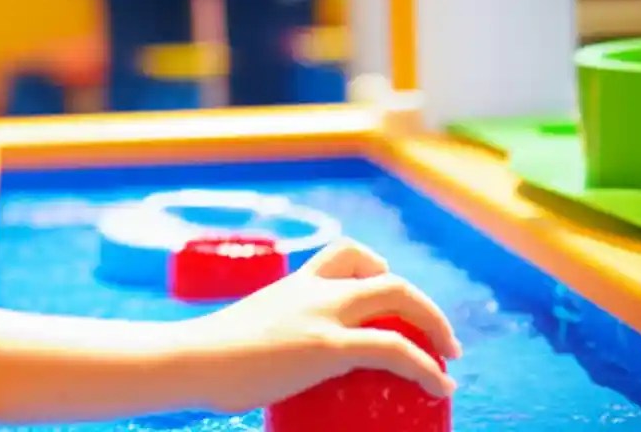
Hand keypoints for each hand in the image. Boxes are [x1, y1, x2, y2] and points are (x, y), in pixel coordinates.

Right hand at [174, 238, 460, 413]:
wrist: (190, 360)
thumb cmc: (204, 361)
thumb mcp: (243, 338)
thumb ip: (264, 348)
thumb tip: (264, 381)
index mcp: (293, 285)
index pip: (347, 254)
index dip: (378, 269)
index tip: (388, 296)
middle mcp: (313, 291)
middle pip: (386, 276)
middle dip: (421, 304)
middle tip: (439, 337)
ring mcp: (322, 315)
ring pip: (399, 298)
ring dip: (436, 326)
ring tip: (450, 358)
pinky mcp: (328, 346)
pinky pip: (396, 348)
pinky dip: (427, 365)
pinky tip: (441, 385)